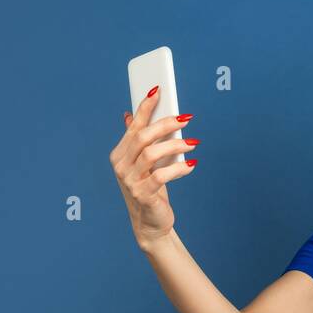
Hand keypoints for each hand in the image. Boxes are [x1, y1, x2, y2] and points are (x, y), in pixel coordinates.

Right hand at [109, 86, 198, 251]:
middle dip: (165, 124)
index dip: (145, 106)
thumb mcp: (144, 164)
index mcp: (120, 154)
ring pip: (152, 154)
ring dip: (175, 145)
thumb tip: (130, 114)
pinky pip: (162, 176)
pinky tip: (191, 165)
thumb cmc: (149, 189)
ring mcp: (129, 181)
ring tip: (193, 143)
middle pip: (142, 137)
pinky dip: (179, 168)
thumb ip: (138, 141)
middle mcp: (121, 166)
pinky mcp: (142, 195)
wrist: (150, 223)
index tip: (158, 89)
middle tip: (186, 119)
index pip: (133, 125)